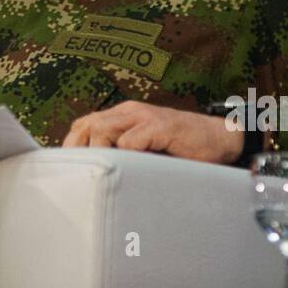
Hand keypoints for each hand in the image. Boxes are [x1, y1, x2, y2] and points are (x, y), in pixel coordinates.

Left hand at [61, 100, 244, 163]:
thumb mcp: (147, 149)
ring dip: (98, 152)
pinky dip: (124, 155)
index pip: (84, 124)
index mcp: (124, 115)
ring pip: (103, 129)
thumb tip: (93, 175)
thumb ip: (124, 153)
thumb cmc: (183, 148)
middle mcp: (130, 112)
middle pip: (87, 125)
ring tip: (101, 174)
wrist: (221, 138)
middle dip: (77, 149)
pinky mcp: (160, 126)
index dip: (72, 145)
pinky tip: (128, 170)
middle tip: (78, 175)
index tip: (67, 169)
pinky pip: (131, 140)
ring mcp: (145, 117)